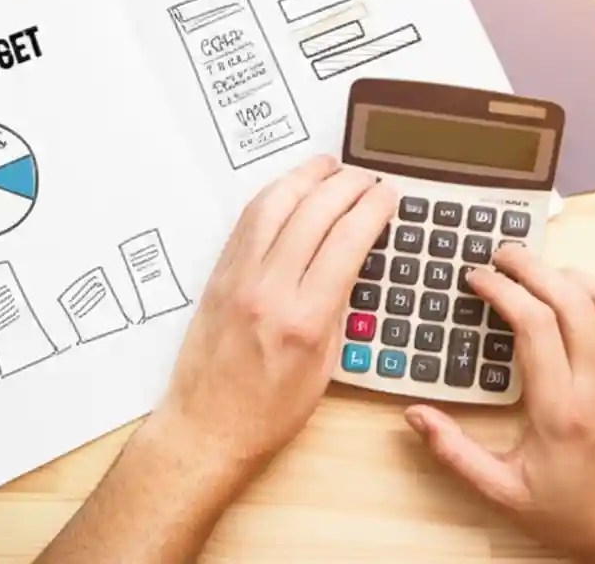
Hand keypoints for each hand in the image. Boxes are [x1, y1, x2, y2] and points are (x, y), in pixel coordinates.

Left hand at [38, 156, 396, 563]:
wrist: (207, 427)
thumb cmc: (267, 412)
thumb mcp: (326, 366)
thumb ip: (340, 307)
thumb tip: (355, 258)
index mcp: (305, 318)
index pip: (348, 240)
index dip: (373, 208)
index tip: (388, 195)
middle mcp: (269, 290)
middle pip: (314, 211)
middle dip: (347, 185)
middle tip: (367, 178)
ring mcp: (238, 277)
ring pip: (275, 203)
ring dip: (305, 176)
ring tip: (330, 167)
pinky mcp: (218, 274)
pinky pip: (248, 220)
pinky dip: (274, 195)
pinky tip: (291, 188)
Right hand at [404, 248, 594, 562]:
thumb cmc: (581, 516)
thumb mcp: (507, 494)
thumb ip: (456, 453)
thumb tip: (416, 416)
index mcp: (560, 408)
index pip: (534, 324)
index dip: (502, 290)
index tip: (476, 278)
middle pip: (569, 297)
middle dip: (530, 265)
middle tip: (500, 254)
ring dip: (566, 273)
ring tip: (533, 268)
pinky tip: (572, 292)